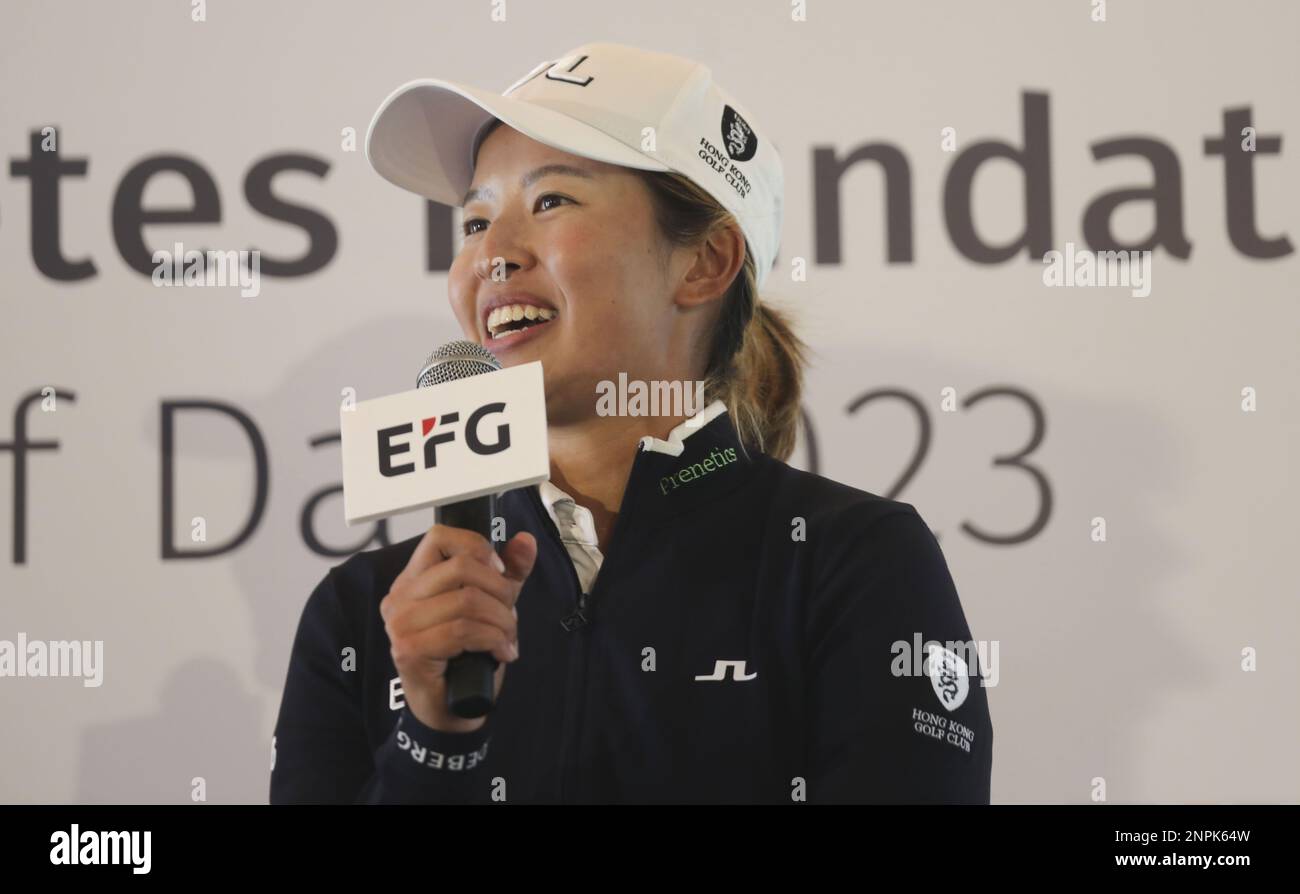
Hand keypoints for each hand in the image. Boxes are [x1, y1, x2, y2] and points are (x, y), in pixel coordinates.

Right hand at [380, 525, 536, 732]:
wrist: (451, 708)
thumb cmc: (466, 655)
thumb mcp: (492, 606)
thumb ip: (509, 573)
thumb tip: (526, 541)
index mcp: (414, 579)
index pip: (439, 537)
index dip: (477, 547)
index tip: (499, 572)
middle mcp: (400, 597)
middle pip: (461, 567)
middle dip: (500, 590)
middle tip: (509, 614)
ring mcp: (401, 623)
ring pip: (467, 600)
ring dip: (502, 620)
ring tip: (508, 637)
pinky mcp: (410, 649)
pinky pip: (463, 631)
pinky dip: (494, 640)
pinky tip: (502, 653)